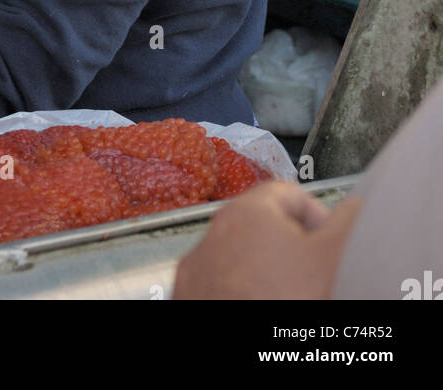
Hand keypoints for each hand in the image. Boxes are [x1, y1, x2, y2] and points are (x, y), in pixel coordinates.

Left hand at [172, 181, 362, 300]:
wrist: (251, 353)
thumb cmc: (283, 301)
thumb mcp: (331, 257)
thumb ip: (347, 222)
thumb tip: (356, 205)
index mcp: (246, 210)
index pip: (291, 196)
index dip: (319, 219)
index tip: (331, 244)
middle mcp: (214, 233)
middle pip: (266, 229)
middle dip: (295, 251)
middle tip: (315, 276)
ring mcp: (199, 268)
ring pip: (245, 260)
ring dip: (270, 274)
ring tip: (292, 297)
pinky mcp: (192, 295)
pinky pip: (225, 285)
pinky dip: (245, 293)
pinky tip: (267, 303)